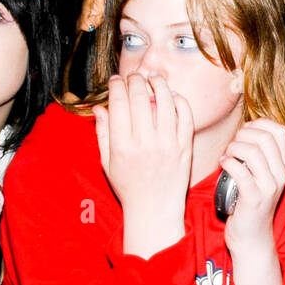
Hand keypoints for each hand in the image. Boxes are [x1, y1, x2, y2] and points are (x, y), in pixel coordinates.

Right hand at [94, 73, 192, 215]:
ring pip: (165, 102)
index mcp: (122, 145)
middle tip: (133, 76)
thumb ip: (102, 133)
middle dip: (135, 80)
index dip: (117, 86)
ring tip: (154, 78)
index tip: (115, 80)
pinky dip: (180, 102)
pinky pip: (185, 116)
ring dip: (159, 85)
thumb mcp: (107, 162)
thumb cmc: (128, 186)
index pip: (119, 104)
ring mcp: (168, 144)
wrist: (154, 208)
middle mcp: (146, 142)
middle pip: (141, 98)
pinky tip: (173, 95)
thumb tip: (99, 107)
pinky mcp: (185, 146)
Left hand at [220, 119, 284, 253]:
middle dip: (244, 134)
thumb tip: (248, 129)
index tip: (246, 130)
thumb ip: (261, 156)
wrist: (252, 236)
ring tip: (227, 154)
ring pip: (253, 151)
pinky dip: (228, 162)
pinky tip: (223, 163)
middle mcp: (280, 174)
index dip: (260, 124)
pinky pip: (241, 171)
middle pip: (266, 137)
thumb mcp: (264, 177)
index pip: (280, 131)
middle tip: (233, 144)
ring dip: (234, 147)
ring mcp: (269, 186)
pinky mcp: (253, 197)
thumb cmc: (251, 203)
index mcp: (284, 166)